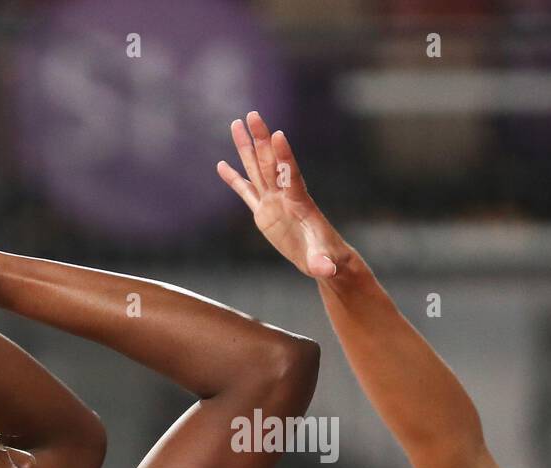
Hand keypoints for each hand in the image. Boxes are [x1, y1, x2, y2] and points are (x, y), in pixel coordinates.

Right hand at [217, 111, 345, 278]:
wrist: (323, 259)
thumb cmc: (328, 259)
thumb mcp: (326, 263)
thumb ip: (323, 264)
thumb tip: (326, 270)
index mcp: (300, 203)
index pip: (291, 175)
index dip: (285, 156)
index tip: (278, 134)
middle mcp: (285, 197)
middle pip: (270, 163)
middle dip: (261, 140)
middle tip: (253, 115)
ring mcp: (273, 203)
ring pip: (257, 170)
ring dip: (247, 148)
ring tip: (236, 124)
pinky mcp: (263, 213)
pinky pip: (246, 193)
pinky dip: (234, 180)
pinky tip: (222, 165)